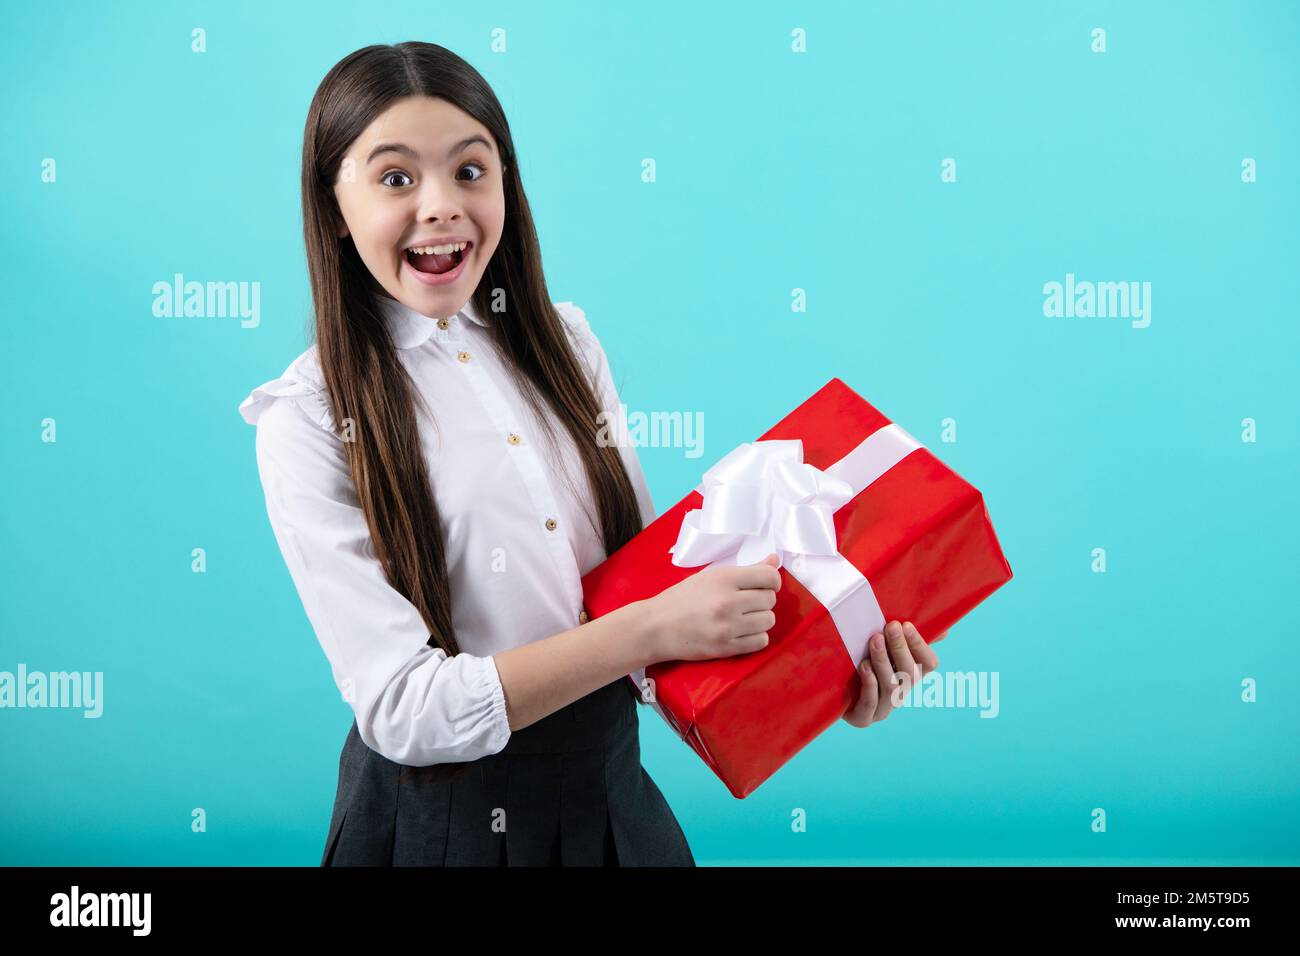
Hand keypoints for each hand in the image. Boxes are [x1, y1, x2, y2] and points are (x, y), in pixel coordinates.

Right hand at [640, 553, 781, 664]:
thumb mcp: (709, 576)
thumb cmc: (681, 598)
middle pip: (770, 600)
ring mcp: (727, 627)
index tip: (763, 585)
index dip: (772, 581)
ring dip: (760, 619)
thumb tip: (775, 560)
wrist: (655, 627)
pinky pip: (761, 642)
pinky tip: (742, 632)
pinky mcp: (725, 648)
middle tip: (746, 602)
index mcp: (723, 579)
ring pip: (768, 621)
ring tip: (743, 618)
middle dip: (762, 600)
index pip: (769, 577)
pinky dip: (756, 637)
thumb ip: (745, 570)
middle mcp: (727, 602)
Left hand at [841, 620, 947, 727]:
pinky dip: (870, 684)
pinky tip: (864, 667)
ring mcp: (883, 708)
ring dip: (884, 662)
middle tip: (891, 627)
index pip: (929, 663)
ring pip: (891, 687)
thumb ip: (906, 636)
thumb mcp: (881, 646)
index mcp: (910, 675)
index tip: (907, 624)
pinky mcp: (862, 718)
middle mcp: (901, 693)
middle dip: (900, 648)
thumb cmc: (859, 659)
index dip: (920, 645)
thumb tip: (943, 630)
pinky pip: (871, 703)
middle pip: (910, 673)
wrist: (830, 688)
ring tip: (874, 640)